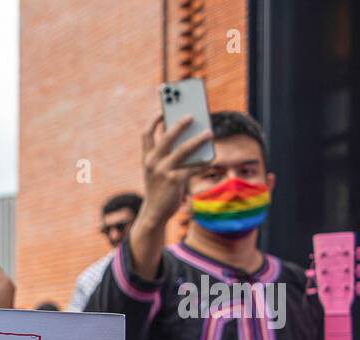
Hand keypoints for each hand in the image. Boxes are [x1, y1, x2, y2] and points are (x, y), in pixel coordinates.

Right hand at [138, 114, 211, 229]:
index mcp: (147, 158)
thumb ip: (167, 154)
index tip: (165, 107)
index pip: (147, 133)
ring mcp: (163, 172)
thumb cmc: (159, 188)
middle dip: (179, 124)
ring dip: (197, 140)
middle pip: (166, 137)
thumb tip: (188, 137)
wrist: (154, 213)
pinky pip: (192, 168)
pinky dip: (203, 162)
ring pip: (182, 150)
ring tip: (209, 132)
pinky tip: (212, 158)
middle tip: (192, 115)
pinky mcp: (174, 181)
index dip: (155, 118)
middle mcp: (152, 163)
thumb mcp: (157, 170)